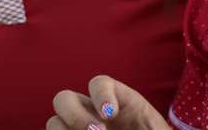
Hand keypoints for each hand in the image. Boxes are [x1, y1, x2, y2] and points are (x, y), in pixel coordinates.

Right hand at [46, 75, 170, 129]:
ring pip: (53, 122)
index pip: (100, 83)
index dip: (101, 94)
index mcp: (116, 102)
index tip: (110, 114)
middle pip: (64, 98)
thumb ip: (145, 125)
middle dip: (75, 114)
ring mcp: (78, 128)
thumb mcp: (154, 129)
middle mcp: (92, 113)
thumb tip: (112, 117)